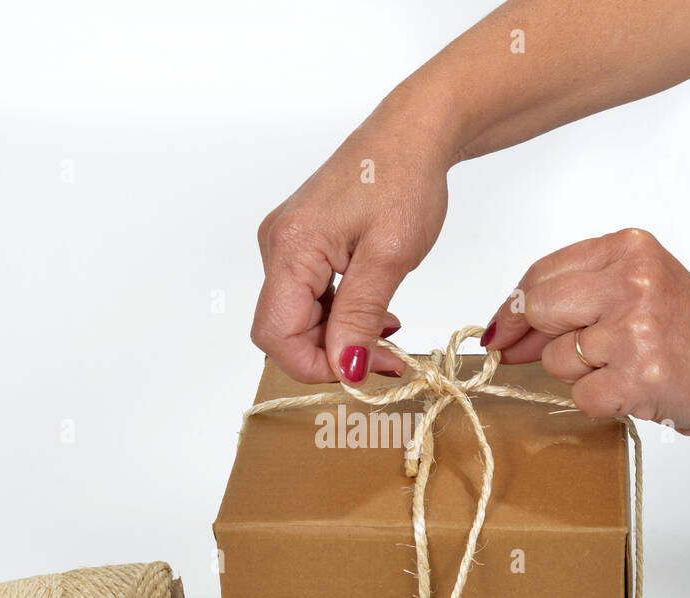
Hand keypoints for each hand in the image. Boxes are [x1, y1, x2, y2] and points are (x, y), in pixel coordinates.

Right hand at [252, 92, 453, 383]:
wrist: (412, 133)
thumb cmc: (404, 179)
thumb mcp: (390, 257)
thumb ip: (361, 317)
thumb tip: (343, 369)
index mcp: (291, 248)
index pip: (277, 335)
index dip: (316, 366)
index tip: (362, 372)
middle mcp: (276, 246)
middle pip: (284, 330)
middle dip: (331, 354)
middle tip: (386, 359)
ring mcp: (285, 244)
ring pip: (298, 317)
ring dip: (340, 336)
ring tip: (388, 335)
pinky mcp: (301, 243)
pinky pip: (309, 297)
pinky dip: (340, 315)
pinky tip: (375, 313)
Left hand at [482, 228, 689, 434]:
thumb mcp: (641, 286)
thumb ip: (577, 294)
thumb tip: (506, 330)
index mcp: (630, 249)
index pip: (542, 273)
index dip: (514, 307)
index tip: (502, 330)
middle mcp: (632, 282)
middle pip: (539, 309)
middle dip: (539, 339)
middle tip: (565, 354)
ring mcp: (635, 330)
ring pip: (556, 358)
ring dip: (579, 374)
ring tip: (623, 366)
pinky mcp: (639, 377)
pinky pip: (581, 396)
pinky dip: (600, 402)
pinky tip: (632, 389)